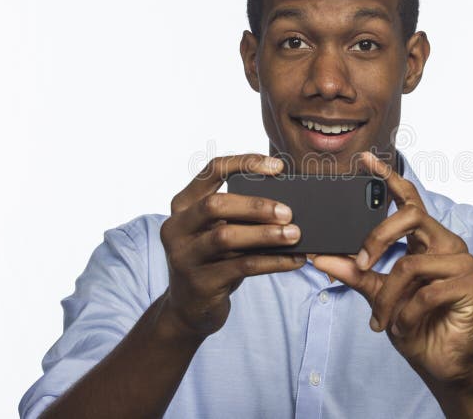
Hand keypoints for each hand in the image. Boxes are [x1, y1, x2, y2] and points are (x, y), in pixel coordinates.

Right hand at [160, 153, 305, 339]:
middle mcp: (176, 227)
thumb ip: (239, 215)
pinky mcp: (200, 283)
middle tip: (288, 212)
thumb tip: (287, 204)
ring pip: (227, 237)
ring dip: (266, 234)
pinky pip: (242, 267)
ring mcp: (184, 256)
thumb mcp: (219, 231)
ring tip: (295, 235)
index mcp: (183, 205)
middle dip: (256, 206)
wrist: (189, 308)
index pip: (212, 170)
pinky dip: (273, 261)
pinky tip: (294, 260)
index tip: (279, 167)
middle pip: (215, 205)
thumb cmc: (213, 260)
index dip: (245, 163)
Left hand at [313, 152, 472, 388]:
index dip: (389, 177)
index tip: (365, 160)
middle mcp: (447, 243)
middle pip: (410, 216)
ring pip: (411, 263)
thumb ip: (355, 273)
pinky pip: (427, 290)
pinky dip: (407, 311)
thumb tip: (321, 257)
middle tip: (361, 262)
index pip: (408, 200)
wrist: (439, 362)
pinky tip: (404, 325)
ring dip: (388, 295)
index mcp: (426, 239)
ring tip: (382, 318)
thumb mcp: (377, 295)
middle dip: (378, 237)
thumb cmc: (413, 323)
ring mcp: (463, 261)